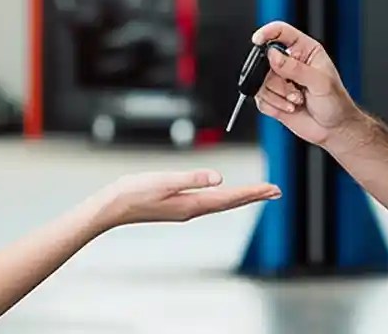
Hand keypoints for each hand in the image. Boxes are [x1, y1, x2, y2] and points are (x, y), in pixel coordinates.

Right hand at [91, 170, 280, 230]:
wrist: (111, 207)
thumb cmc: (133, 193)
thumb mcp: (164, 181)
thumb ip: (192, 178)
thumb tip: (219, 179)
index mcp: (192, 204)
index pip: (230, 197)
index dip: (253, 192)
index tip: (272, 189)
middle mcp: (192, 209)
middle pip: (231, 202)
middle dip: (254, 196)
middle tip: (276, 191)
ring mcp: (185, 209)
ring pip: (222, 203)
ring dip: (241, 197)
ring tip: (258, 193)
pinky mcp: (177, 206)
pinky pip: (210, 202)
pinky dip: (224, 197)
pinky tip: (224, 194)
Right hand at [250, 20, 361, 146]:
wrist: (334, 128)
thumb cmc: (336, 102)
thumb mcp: (320, 82)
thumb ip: (296, 68)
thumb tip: (273, 56)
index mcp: (304, 50)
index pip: (280, 32)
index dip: (267, 33)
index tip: (258, 41)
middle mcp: (289, 63)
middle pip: (264, 60)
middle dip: (276, 78)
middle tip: (292, 87)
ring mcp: (279, 80)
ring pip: (260, 81)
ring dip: (278, 95)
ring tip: (297, 99)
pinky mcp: (272, 97)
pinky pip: (260, 99)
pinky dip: (274, 105)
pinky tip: (290, 107)